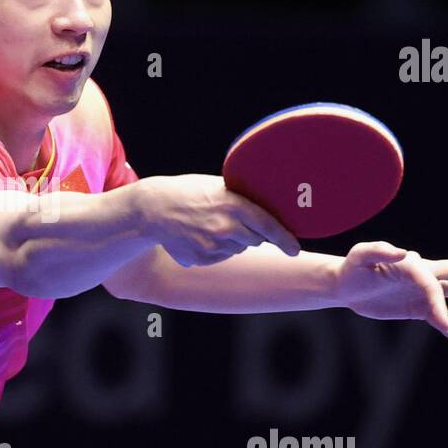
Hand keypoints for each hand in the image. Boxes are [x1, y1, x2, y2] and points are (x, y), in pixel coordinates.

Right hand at [134, 174, 301, 266]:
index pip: (268, 226)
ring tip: (207, 225)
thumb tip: (269, 209)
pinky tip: (196, 235)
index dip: (286, 240)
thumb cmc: (187, 192)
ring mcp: (213, 247)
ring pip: (235, 250)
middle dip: (248, 233)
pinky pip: (218, 258)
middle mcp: (226, 229)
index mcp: (233, 206)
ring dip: (229, 241)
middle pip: (254, 240)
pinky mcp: (201, 260)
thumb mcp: (217, 186)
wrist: (153, 209)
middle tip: (228, 220)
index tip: (295, 250)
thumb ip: (241, 199)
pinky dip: (212, 249)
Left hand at [333, 241, 447, 350]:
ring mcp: (424, 292)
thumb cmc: (353, 267)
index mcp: (414, 266)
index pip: (433, 283)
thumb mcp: (360, 256)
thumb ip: (378, 251)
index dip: (438, 300)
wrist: (345, 285)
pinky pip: (443, 321)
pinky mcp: (419, 309)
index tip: (440, 320)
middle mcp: (424, 276)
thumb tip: (405, 252)